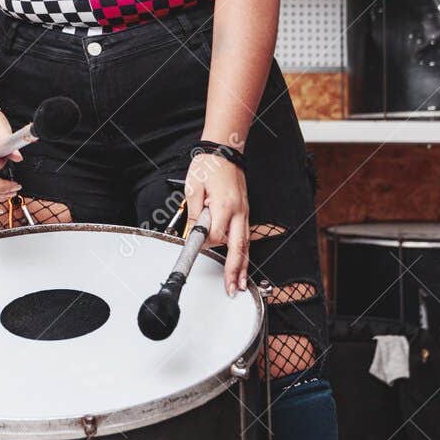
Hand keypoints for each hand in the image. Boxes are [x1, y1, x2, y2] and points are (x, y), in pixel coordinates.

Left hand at [183, 153, 248, 296]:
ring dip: (243, 266)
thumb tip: (193, 233)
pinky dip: (245, 253)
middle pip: (238, 247)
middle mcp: (239, 212)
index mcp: (224, 206)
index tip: (196, 253)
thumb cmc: (209, 165)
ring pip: (246, 245)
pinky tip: (242, 265)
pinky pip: (245, 236)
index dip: (204, 244)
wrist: (225, 150)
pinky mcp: (245, 212)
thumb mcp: (193, 188)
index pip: (214, 235)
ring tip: (239, 284)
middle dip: (234, 270)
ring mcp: (244, 213)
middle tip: (232, 288)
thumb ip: (194, 212)